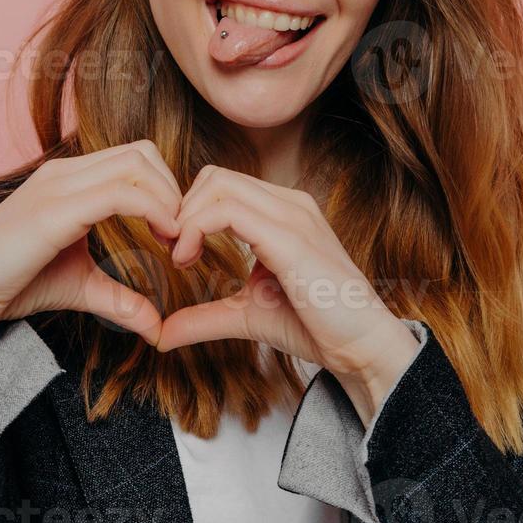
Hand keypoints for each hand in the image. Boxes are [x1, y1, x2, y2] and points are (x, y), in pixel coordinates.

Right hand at [0, 140, 181, 357]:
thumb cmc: (13, 283)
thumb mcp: (80, 287)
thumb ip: (120, 299)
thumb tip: (157, 327)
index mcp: (68, 179)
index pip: (134, 158)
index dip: (166, 189)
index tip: (176, 234)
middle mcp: (64, 172)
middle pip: (142, 153)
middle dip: (173, 189)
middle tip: (181, 235)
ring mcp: (57, 186)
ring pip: (136, 165)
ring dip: (168, 200)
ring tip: (173, 240)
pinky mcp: (54, 211)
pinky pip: (120, 194)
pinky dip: (153, 212)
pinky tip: (162, 241)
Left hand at [154, 166, 421, 425]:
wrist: (361, 347)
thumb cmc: (314, 327)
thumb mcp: (246, 316)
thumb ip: (204, 317)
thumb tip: (161, 334)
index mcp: (282, 212)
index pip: (221, 184)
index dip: (188, 211)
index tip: (175, 250)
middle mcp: (289, 203)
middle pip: (215, 176)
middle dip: (181, 209)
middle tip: (174, 251)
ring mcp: (292, 215)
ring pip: (218, 185)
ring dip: (186, 218)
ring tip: (181, 257)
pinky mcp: (290, 237)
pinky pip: (228, 211)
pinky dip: (196, 228)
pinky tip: (189, 258)